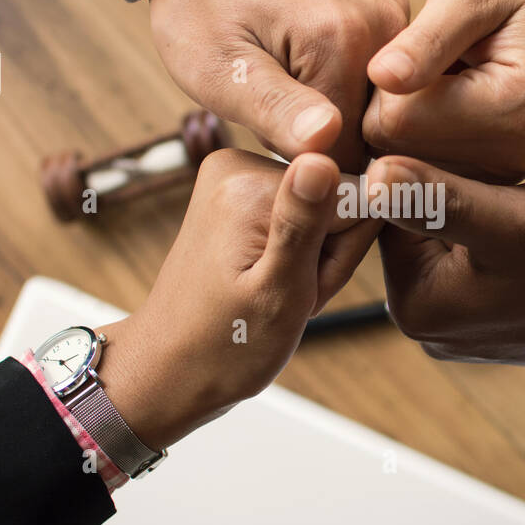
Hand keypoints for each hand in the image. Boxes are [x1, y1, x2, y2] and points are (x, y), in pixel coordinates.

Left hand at [99, 150, 380, 447]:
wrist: (170, 366)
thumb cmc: (224, 346)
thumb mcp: (276, 293)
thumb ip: (303, 223)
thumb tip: (320, 158)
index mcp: (248, 184)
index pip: (355, 198)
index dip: (342, 255)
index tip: (304, 288)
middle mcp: (239, 165)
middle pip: (339, 199)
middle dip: (327, 257)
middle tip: (287, 297)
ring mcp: (237, 176)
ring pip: (325, 208)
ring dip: (313, 260)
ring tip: (274, 294)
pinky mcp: (239, 192)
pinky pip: (302, 212)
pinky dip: (297, 253)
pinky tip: (268, 280)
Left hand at [150, 0, 408, 171]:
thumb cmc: (201, 12)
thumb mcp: (217, 69)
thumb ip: (274, 109)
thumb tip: (325, 140)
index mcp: (343, 41)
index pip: (352, 152)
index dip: (309, 162)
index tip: (271, 136)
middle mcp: (384, 23)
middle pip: (374, 130)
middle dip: (328, 137)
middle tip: (276, 105)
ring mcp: (394, 13)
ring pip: (382, 107)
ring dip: (340, 112)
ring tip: (290, 83)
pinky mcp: (393, 11)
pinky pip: (384, 79)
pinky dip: (351, 87)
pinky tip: (310, 70)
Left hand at [363, 0, 524, 182]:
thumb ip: (426, 38)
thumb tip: (381, 77)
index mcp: (515, 111)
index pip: (396, 121)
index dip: (386, 79)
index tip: (416, 41)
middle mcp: (516, 156)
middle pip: (399, 148)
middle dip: (395, 100)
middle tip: (433, 53)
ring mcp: (507, 170)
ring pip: (405, 158)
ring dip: (408, 113)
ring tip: (447, 71)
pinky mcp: (494, 174)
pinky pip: (423, 161)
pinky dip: (422, 127)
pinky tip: (448, 92)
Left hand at [367, 155, 524, 364]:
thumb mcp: (508, 218)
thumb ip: (436, 199)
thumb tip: (369, 178)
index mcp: (417, 308)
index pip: (384, 216)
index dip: (415, 167)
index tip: (450, 139)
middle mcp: (431, 327)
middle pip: (412, 228)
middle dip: (444, 187)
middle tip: (490, 161)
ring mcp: (463, 324)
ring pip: (445, 236)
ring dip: (470, 201)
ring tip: (511, 183)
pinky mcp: (494, 314)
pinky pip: (473, 255)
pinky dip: (492, 225)